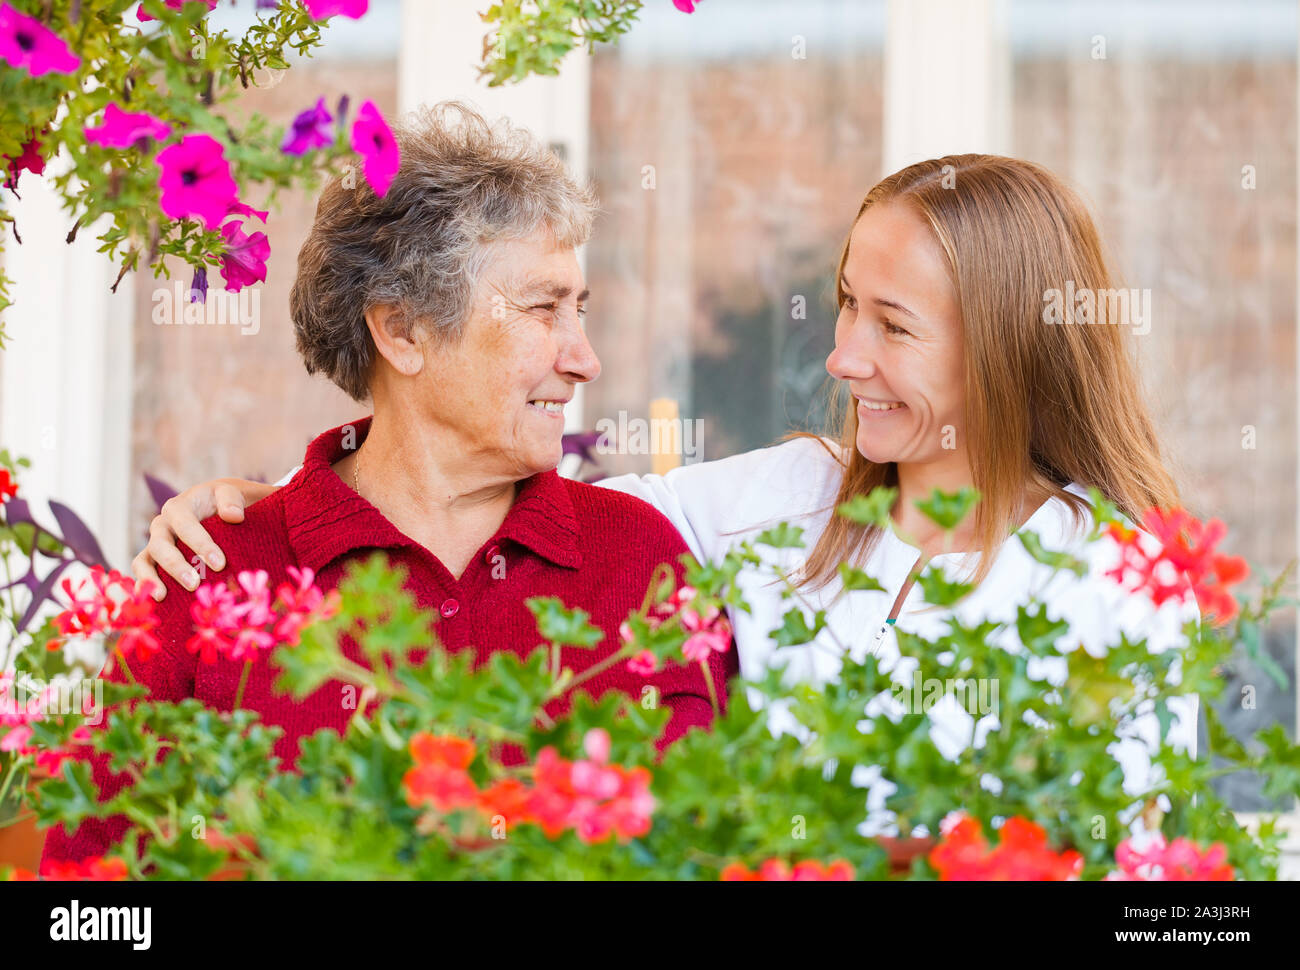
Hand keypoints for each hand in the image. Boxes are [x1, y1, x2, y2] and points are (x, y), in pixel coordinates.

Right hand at [132, 478, 276, 599]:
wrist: (220, 506)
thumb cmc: (228, 502)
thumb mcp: (232, 493)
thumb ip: (232, 500)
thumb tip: (234, 516)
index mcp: (180, 507)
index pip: (185, 524)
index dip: (200, 544)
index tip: (219, 564)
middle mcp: (163, 525)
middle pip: (160, 545)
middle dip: (176, 565)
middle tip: (194, 584)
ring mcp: (156, 543)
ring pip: (144, 560)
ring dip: (152, 579)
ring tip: (163, 596)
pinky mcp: (154, 560)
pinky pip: (142, 572)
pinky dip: (143, 586)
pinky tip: (154, 601)